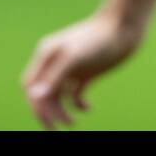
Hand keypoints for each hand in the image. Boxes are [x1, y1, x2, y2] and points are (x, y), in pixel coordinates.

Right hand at [21, 13, 139, 127]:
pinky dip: (78, 104)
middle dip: (47, 112)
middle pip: (43, 93)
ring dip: (62, 111)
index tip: (47, 118)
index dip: (35, 103)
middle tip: (56, 128)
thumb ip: (54, 76)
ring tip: (73, 123)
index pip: (31, 85)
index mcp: (46, 55)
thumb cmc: (98, 38)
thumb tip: (35, 96)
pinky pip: (75, 94)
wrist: (125, 26)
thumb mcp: (74, 57)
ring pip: (58, 96)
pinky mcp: (87, 73)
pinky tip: (87, 108)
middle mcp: (55, 62)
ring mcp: (71, 68)